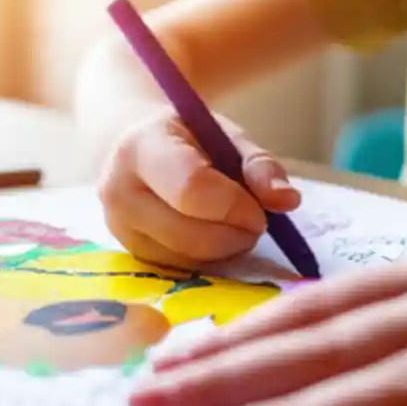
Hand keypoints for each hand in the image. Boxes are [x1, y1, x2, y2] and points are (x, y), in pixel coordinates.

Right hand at [97, 112, 300, 269]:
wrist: (134, 149)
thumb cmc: (187, 140)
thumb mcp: (224, 136)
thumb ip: (258, 165)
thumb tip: (287, 201)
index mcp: (141, 147)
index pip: (190, 188)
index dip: (234, 206)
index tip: (259, 209)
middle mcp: (119, 191)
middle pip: (187, 234)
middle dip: (234, 234)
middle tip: (257, 222)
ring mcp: (119, 228)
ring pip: (185, 258)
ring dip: (224, 249)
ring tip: (235, 225)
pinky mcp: (130, 254)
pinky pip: (179, 270)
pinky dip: (208, 259)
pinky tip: (215, 236)